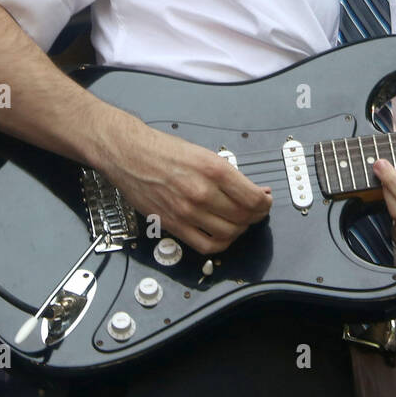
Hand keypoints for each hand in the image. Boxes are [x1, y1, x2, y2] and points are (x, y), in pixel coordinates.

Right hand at [100, 118, 271, 255]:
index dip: (265, 203)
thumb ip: (228, 175)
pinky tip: (222, 235)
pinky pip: (205, 245)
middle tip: (256, 211)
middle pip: (244, 217)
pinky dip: (220, 244)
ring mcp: (187, 211)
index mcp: (214, 170)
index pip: (253, 198)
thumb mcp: (204, 154)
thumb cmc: (164, 151)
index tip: (266, 201)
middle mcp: (202, 192)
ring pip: (229, 233)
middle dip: (256, 216)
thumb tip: (251, 190)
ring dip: (240, 230)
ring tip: (240, 222)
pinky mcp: (174, 224)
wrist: (130, 154)